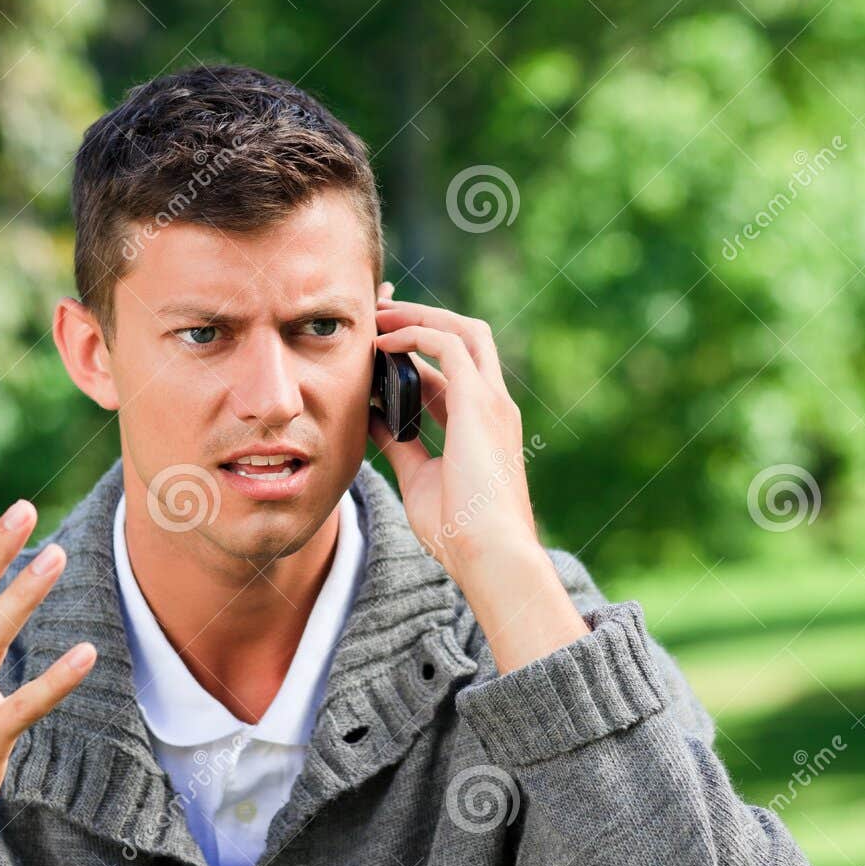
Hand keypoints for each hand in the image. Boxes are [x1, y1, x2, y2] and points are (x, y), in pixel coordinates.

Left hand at [369, 285, 540, 590]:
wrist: (488, 554)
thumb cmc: (458, 531)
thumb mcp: (418, 478)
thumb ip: (399, 444)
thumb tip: (370, 418)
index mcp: (482, 424)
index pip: (451, 372)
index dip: (415, 352)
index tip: (376, 345)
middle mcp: (494, 405)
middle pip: (465, 336)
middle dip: (422, 317)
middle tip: (378, 311)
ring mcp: (492, 400)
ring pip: (462, 330)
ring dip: (418, 316)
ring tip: (377, 314)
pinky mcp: (481, 402)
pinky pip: (448, 344)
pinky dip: (415, 334)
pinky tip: (383, 342)